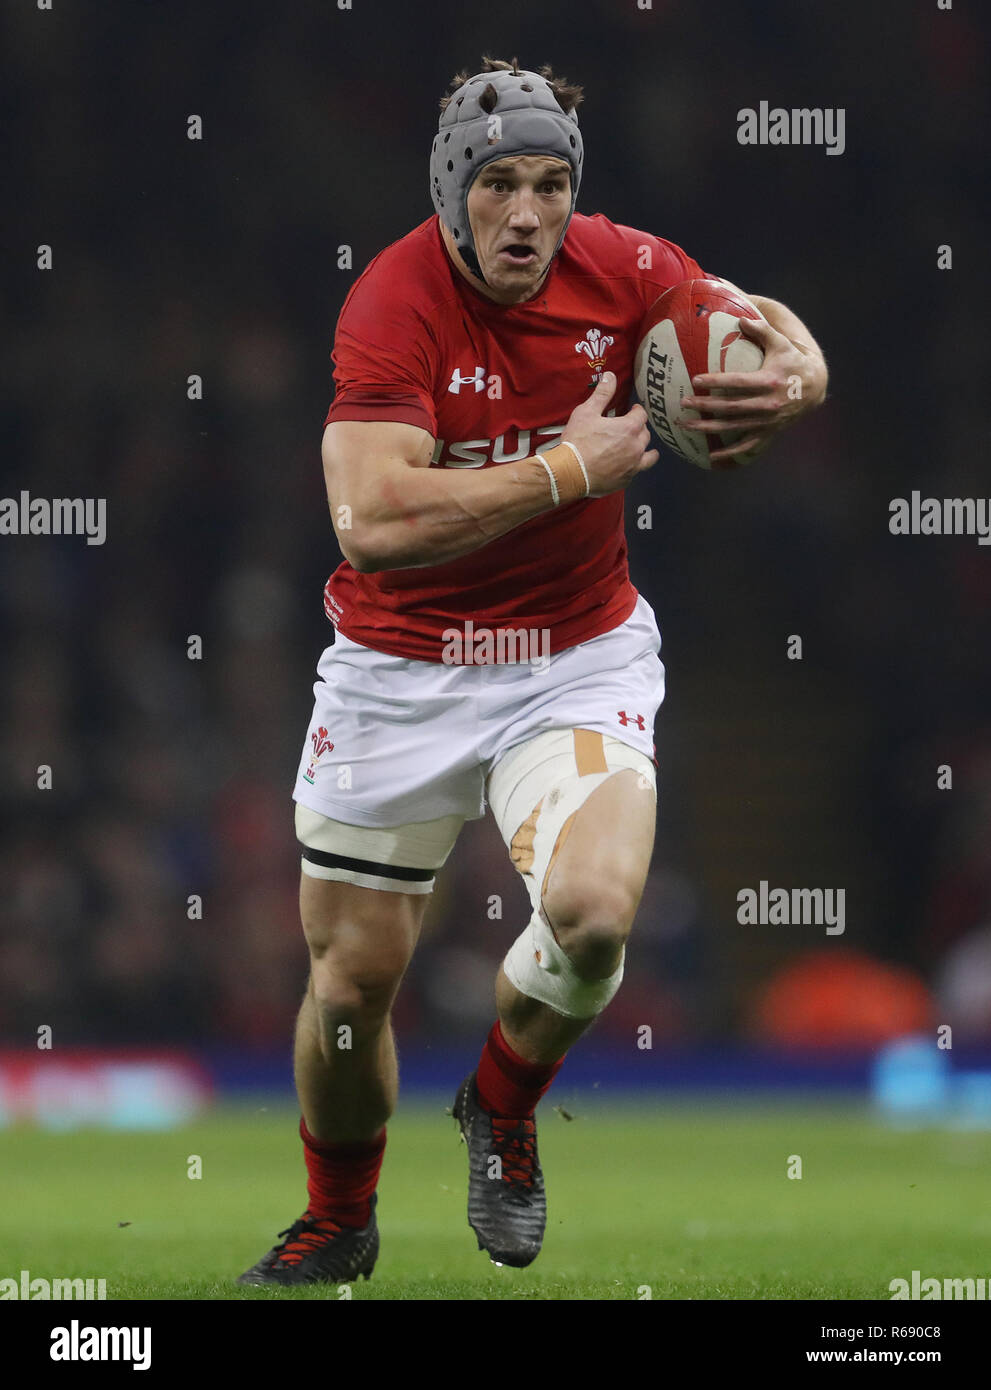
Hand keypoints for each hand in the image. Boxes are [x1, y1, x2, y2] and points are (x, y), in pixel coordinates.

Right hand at [563, 371, 658, 496]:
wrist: (571, 473)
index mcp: (629, 428)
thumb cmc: (578, 441)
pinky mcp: (626, 480)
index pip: (641, 415)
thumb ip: (602, 394)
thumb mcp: (587, 412)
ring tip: (640, 448)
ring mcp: (633, 466)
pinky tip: (628, 465)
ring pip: (649, 456)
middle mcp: (636, 447)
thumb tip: (610, 375)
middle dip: (639, 429)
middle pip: (646, 434)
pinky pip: (637, 472)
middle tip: (630, 428)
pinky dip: (635, 467)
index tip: (632, 410)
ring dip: (646, 450)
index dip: (637, 411)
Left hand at [680, 315, 826, 464]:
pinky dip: (730, 453)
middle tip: (683, 403)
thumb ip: (762, 330)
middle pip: (730, 407)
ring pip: (733, 427)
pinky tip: (712, 456)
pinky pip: (748, 446)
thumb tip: (741, 318)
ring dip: (707, 428)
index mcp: (769, 381)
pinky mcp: (769, 432)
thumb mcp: (781, 343)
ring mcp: (767, 421)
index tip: (695, 381)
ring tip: (685, 425)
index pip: (737, 382)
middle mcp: (767, 403)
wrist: (816, 387)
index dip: (715, 382)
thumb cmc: (793, 361)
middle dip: (704, 406)